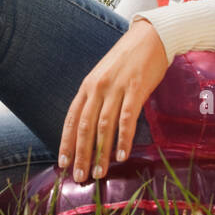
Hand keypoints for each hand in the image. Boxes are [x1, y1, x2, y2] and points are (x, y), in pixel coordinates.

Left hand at [59, 17, 169, 184]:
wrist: (151, 37)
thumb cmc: (128, 60)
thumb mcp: (105, 77)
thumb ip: (97, 99)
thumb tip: (91, 127)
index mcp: (87, 86)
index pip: (72, 118)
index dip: (67, 142)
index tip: (63, 163)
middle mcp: (97, 88)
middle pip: (85, 127)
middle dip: (80, 154)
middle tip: (79, 177)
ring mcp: (116, 88)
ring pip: (103, 127)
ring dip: (100, 153)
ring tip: (99, 173)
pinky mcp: (136, 89)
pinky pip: (126, 119)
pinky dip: (123, 139)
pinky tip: (122, 155)